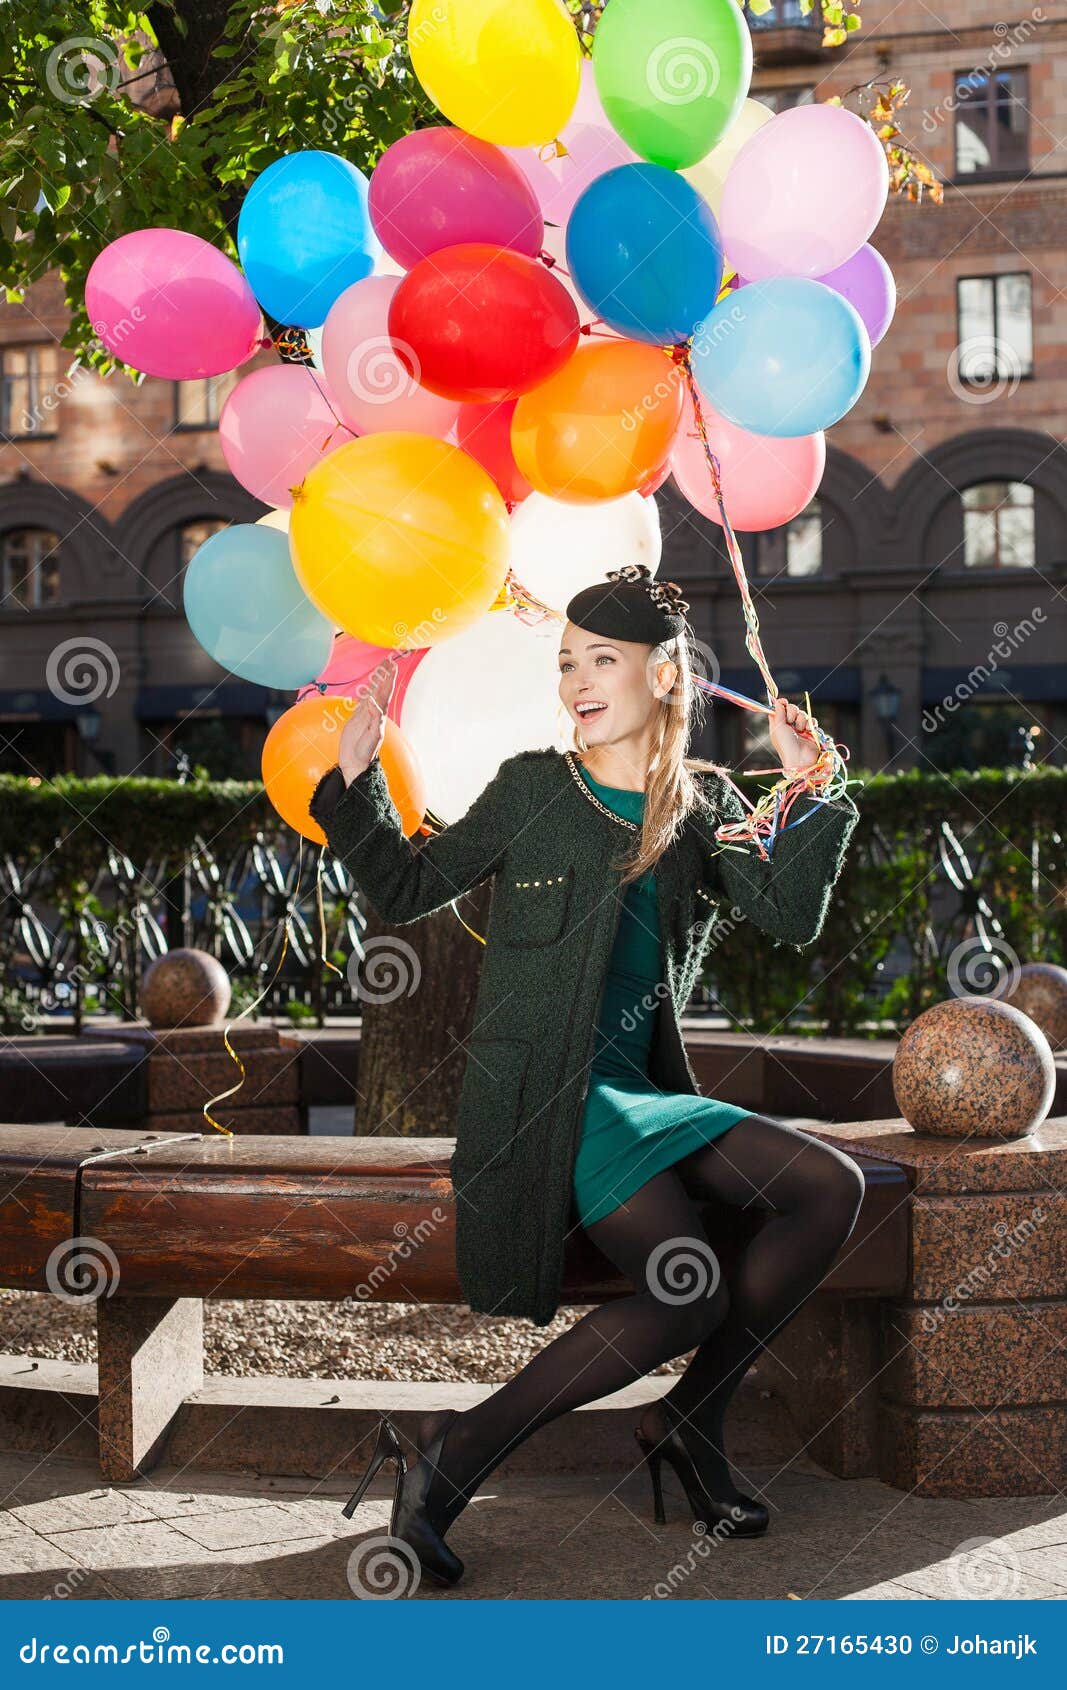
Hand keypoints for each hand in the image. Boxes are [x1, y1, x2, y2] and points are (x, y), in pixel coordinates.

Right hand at [338, 657, 397, 783]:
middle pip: (380, 690)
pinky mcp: (356, 719)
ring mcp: (365, 715)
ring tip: (380, 670)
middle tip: (390, 661)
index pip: (385, 692)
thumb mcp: (372, 736)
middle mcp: (374, 712)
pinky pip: (362, 703)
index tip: (392, 666)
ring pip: (371, 694)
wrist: (356, 762)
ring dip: (376, 682)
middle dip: (385, 676)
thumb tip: (373, 702)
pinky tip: (367, 690)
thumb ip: (374, 719)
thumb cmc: (366, 752)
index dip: (388, 679)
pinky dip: (365, 694)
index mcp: (380, 715)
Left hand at [767, 695, 818, 775]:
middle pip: (792, 709)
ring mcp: (800, 729)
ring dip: (802, 719)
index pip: (779, 709)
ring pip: (803, 714)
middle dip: (792, 711)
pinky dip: (811, 724)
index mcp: (778, 725)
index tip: (784, 702)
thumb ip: (777, 713)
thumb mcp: (778, 728)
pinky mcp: (811, 732)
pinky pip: (812, 721)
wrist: (800, 758)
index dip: (782, 704)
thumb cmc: (786, 744)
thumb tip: (776, 701)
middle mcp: (789, 726)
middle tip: (791, 721)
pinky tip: (808, 730)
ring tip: (800, 729)